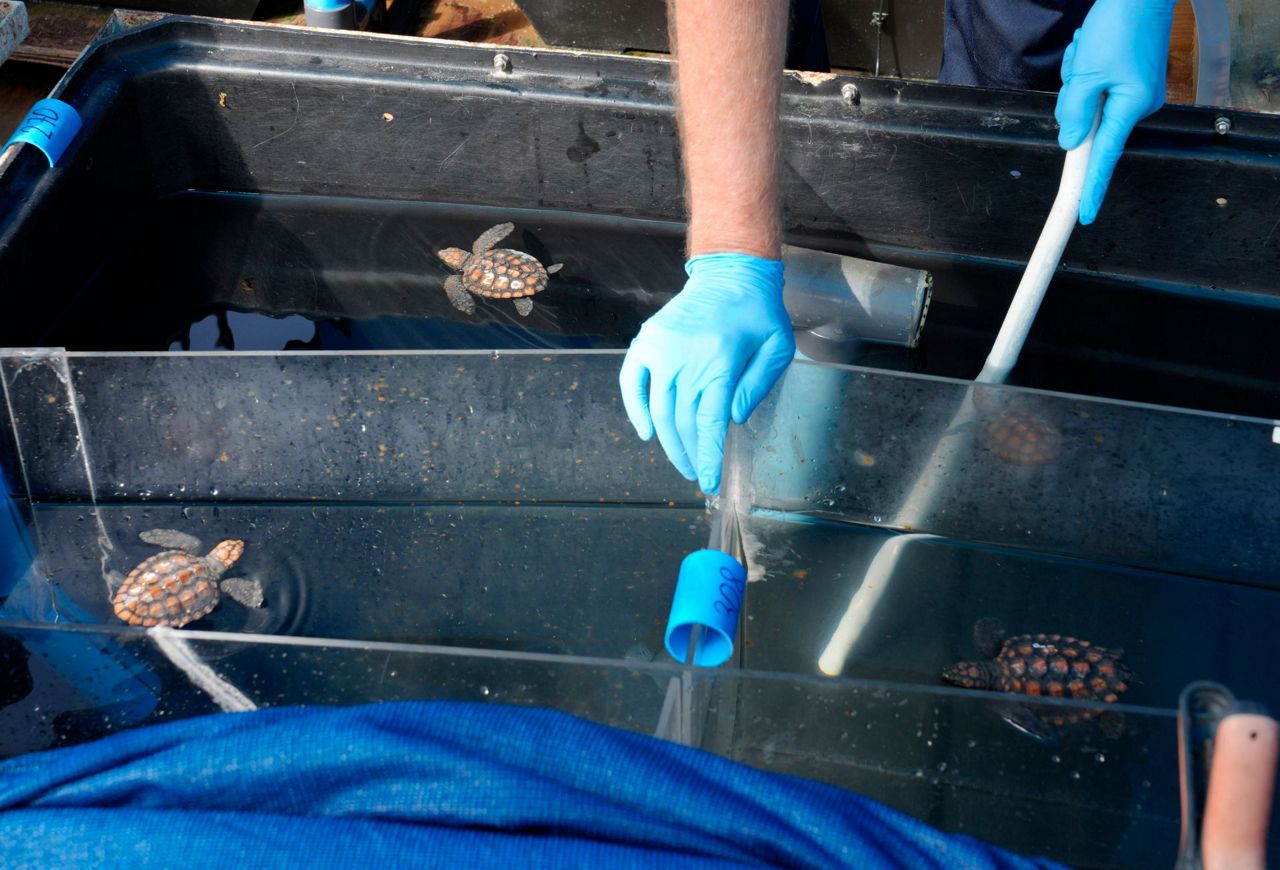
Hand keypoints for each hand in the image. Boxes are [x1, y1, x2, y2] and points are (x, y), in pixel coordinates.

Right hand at [619, 253, 793, 494]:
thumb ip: (757, 386)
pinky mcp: (646, 341)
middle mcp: (686, 357)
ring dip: (668, 442)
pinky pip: (631, 383)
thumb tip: (732, 419)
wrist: (730, 273)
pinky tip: (647, 432)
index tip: (709, 482)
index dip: (708, 457)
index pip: (710, 422)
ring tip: (681, 461)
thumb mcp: (777, 348)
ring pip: (658, 410)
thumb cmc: (759, 313)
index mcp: (720, 361)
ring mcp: (661, 348)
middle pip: (683, 422)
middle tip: (698, 474)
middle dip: (690, 455)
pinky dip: (635, 410)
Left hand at [1054, 0, 1175, 224]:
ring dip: (1078, 77)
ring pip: (1086, 101)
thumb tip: (1070, 143)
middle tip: (1082, 64)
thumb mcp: (1087, 73)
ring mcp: (1134, 91)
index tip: (1084, 215)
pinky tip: (1092, 47)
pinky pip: (1093, 84)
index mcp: (1131, 107)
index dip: (1091, 187)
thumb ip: (1074, 112)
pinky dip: (1085, 68)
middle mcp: (1137, 104)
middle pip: (1087, 123)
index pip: (1104, 157)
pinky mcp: (1129, 78)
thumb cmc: (1119, 25)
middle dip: (1074, 96)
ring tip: (1090, 51)